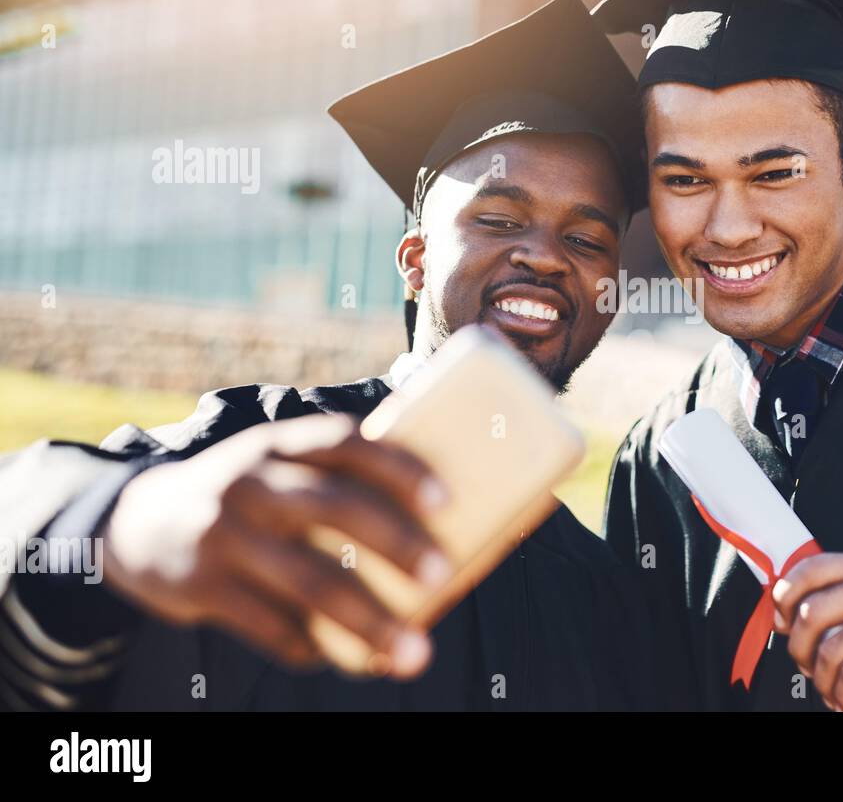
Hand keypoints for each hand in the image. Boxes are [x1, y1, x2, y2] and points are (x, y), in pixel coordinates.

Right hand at [102, 414, 449, 678]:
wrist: (135, 524)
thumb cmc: (243, 494)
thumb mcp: (274, 463)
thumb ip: (333, 475)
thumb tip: (437, 510)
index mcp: (277, 445)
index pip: (345, 442)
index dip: (398, 467)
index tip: (446, 498)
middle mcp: (249, 483)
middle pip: (333, 507)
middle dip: (395, 543)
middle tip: (442, 574)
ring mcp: (223, 536)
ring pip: (307, 581)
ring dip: (368, 620)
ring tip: (414, 651)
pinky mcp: (203, 588)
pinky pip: (271, 627)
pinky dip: (318, 648)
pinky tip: (355, 660)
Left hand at [771, 550, 842, 711]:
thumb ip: (835, 603)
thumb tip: (780, 616)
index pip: (811, 569)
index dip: (785, 598)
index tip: (781, 624)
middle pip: (812, 611)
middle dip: (799, 649)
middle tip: (807, 669)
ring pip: (830, 649)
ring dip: (821, 682)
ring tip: (829, 691)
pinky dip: (842, 694)